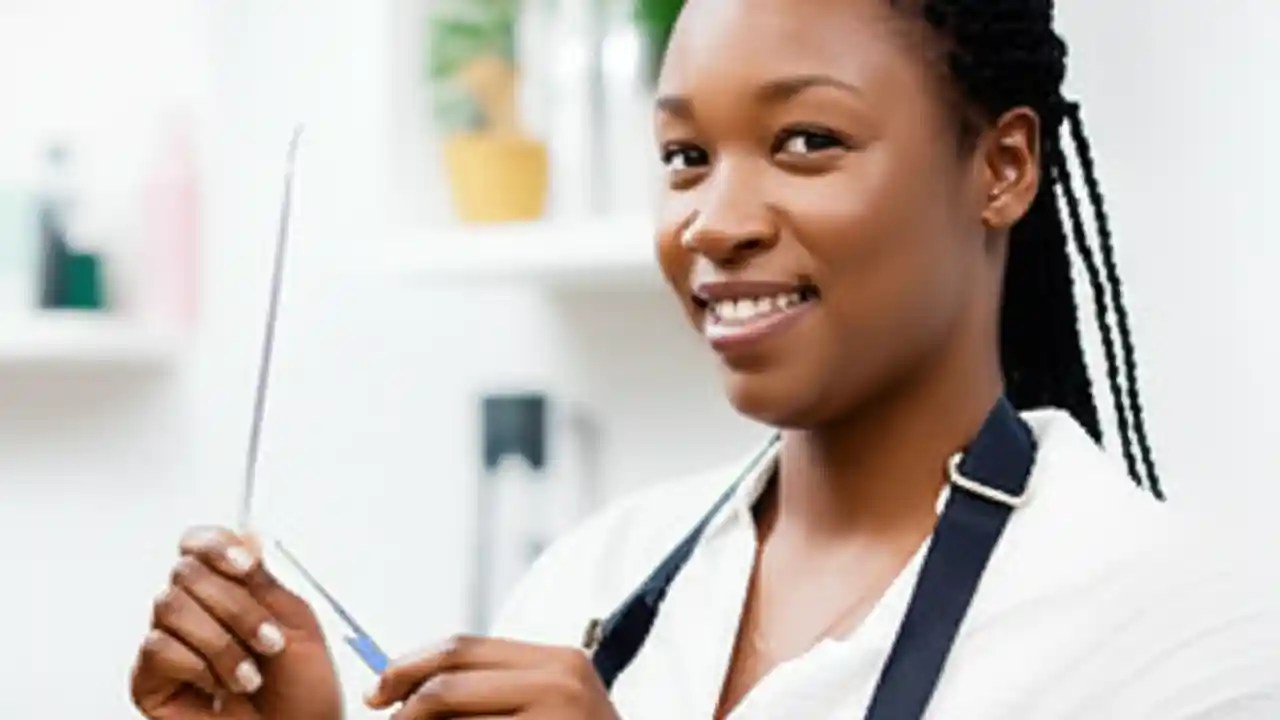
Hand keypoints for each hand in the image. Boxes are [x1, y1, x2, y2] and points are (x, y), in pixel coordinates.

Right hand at [129, 527, 341, 719]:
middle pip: (186, 571)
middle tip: (269, 642)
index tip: (246, 565)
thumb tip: (245, 533)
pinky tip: (217, 689)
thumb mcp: (295, 623)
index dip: (216, 545)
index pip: (200, 544)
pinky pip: (157, 647)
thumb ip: (263, 580)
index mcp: (230, 589)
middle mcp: (195, 609)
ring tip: (249, 677)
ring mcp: (169, 641)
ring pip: (169, 606)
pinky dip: (197, 667)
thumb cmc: (302, 691)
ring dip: (221, 642)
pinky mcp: (150, 678)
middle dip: (235, 607)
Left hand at [364, 635, 621, 718]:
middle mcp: (561, 680)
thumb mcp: (550, 705)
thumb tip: (401, 688)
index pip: (462, 648)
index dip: (408, 666)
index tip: (376, 693)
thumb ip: (495, 688)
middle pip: (449, 683)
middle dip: (404, 706)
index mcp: (557, 660)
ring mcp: (558, 716)